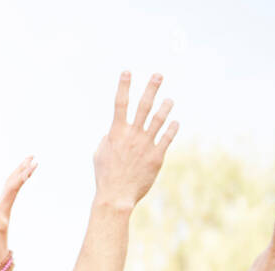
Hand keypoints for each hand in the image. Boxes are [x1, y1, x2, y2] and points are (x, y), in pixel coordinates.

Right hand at [92, 72, 177, 210]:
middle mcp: (132, 135)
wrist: (116, 196)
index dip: (123, 86)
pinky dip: (171, 128)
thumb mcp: (99, 154)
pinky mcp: (156, 156)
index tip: (127, 72)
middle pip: (144, 106)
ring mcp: (146, 144)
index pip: (120, 104)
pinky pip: (167, 137)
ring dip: (165, 107)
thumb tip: (112, 131)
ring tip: (170, 99)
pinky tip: (175, 122)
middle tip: (158, 75)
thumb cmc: (105, 176)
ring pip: (159, 119)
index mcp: (116, 133)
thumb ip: (107, 139)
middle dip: (151, 88)